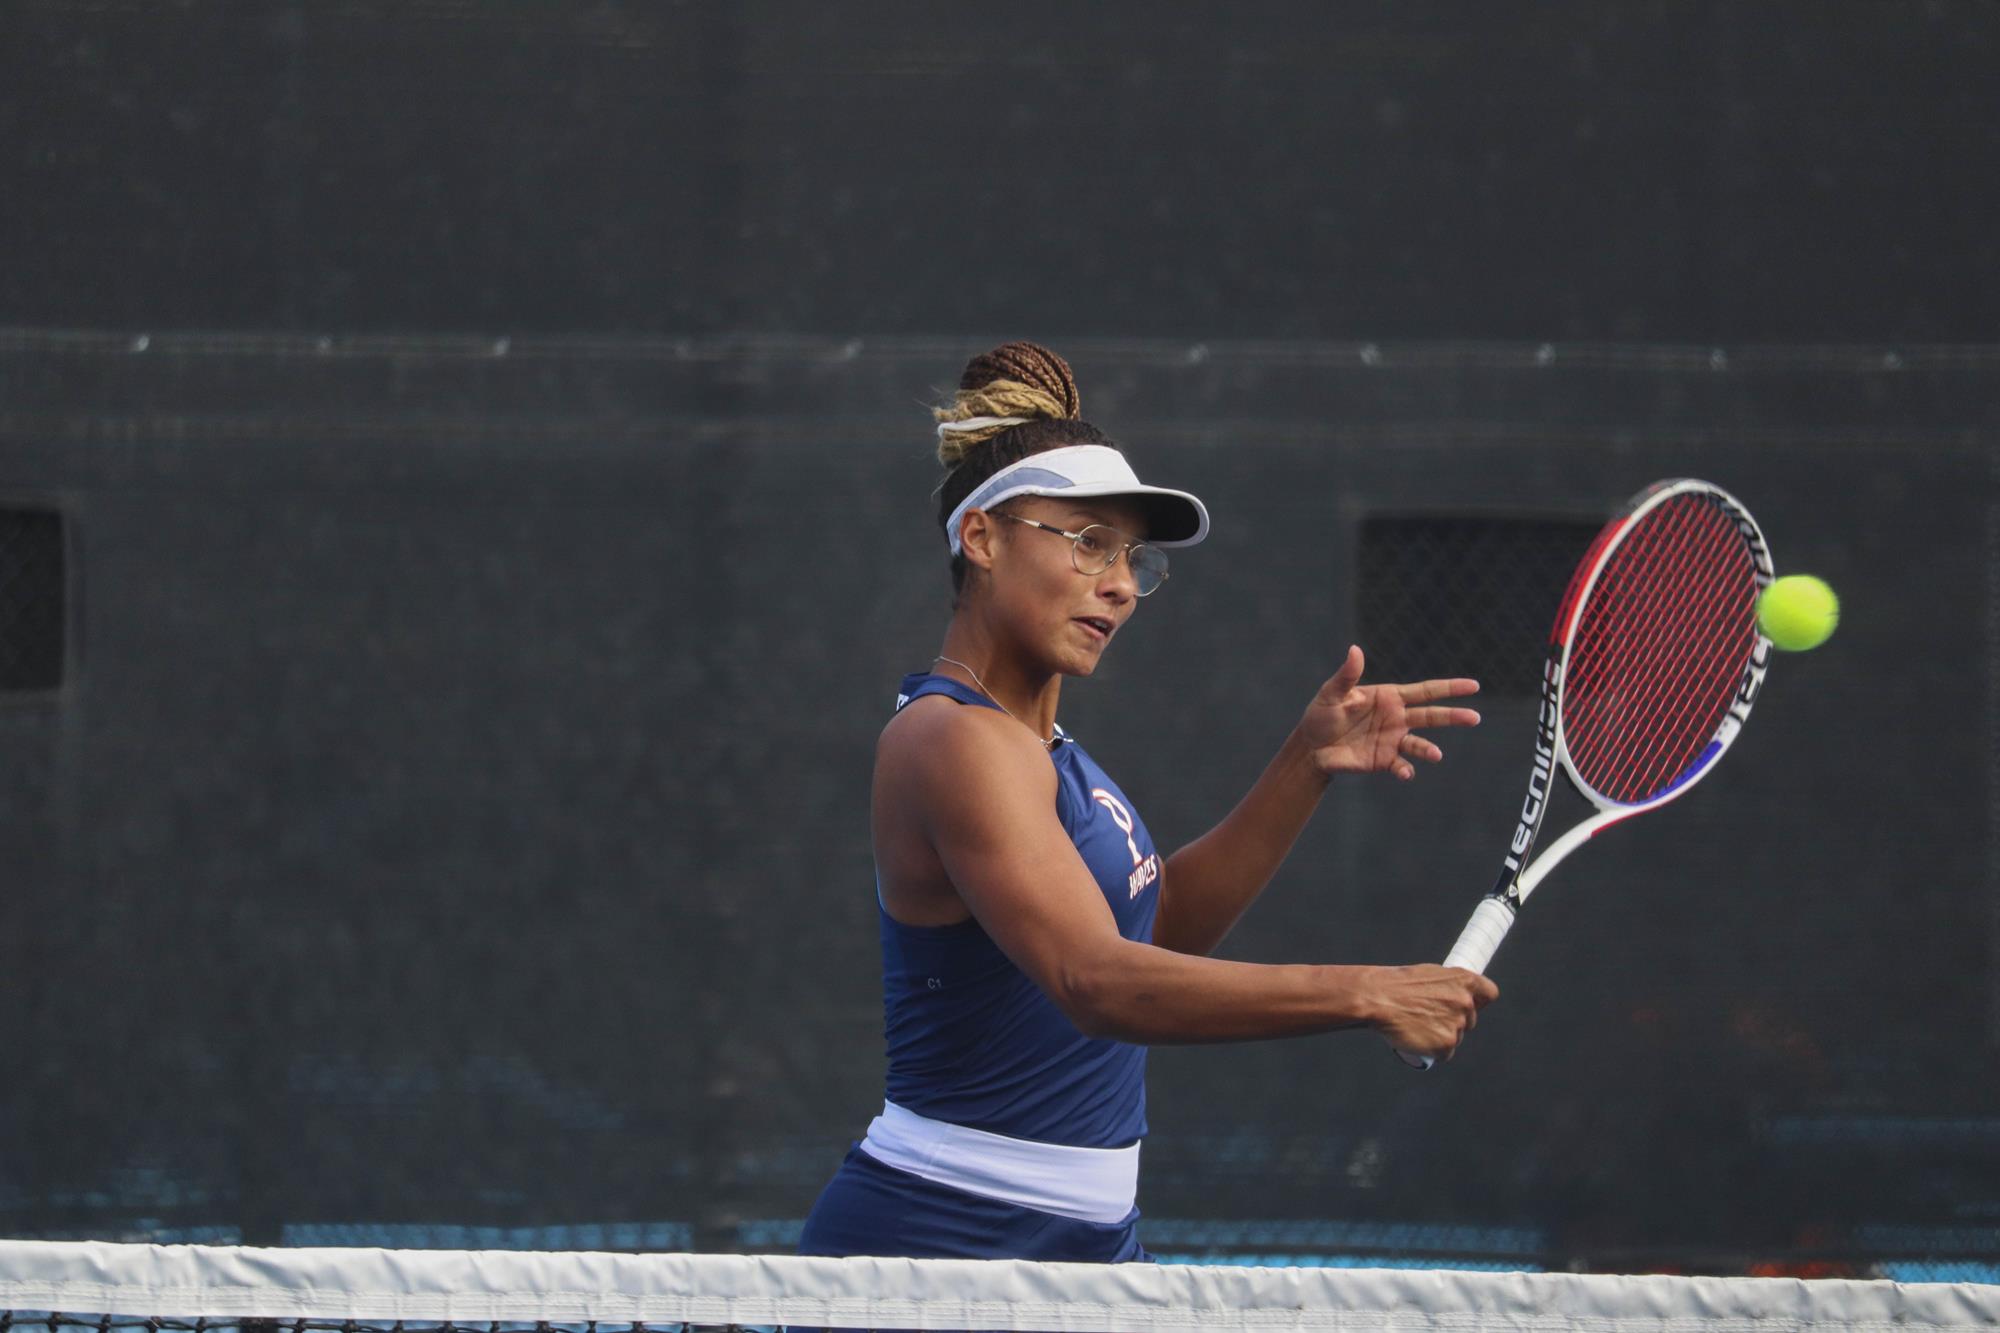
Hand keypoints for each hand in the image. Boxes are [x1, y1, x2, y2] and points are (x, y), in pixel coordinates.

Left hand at [1299, 645, 1480, 780]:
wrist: (1311, 747)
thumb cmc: (1321, 714)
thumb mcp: (1332, 693)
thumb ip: (1347, 676)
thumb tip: (1355, 650)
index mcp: (1389, 698)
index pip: (1425, 691)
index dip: (1450, 688)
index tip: (1474, 685)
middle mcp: (1397, 719)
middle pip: (1432, 716)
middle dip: (1454, 716)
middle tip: (1475, 718)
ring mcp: (1392, 741)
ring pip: (1419, 744)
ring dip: (1429, 750)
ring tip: (1436, 755)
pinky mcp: (1383, 761)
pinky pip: (1400, 766)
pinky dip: (1405, 770)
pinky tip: (1406, 773)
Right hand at [1368, 965, 1499, 1060]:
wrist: (1378, 998)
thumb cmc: (1399, 984)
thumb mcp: (1431, 974)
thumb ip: (1450, 985)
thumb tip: (1460, 995)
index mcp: (1465, 980)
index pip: (1489, 993)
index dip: (1479, 1001)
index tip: (1468, 1005)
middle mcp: (1466, 1003)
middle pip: (1469, 1020)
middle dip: (1453, 1021)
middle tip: (1428, 1016)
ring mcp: (1457, 1025)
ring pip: (1456, 1037)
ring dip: (1441, 1036)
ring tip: (1417, 1025)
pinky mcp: (1446, 1045)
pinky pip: (1445, 1054)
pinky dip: (1432, 1050)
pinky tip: (1418, 1039)